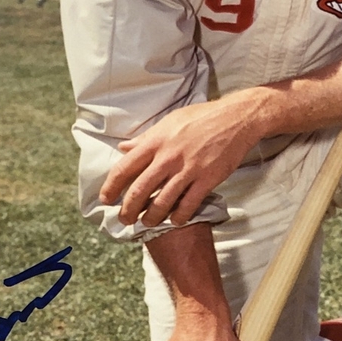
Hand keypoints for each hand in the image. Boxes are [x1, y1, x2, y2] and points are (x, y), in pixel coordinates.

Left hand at [101, 96, 261, 228]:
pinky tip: (175, 220)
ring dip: (152, 217)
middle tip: (125, 219)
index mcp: (155, 141)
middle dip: (128, 210)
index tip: (106, 199)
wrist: (235, 118)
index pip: (124, 168)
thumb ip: (145, 139)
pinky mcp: (207, 179)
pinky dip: (179, 216)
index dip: (111, 187)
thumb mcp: (168, 122)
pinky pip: (188, 204)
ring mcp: (188, 169)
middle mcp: (168, 157)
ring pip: (162, 202)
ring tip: (148, 222)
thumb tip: (123, 148)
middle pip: (140, 190)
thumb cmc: (201, 118)